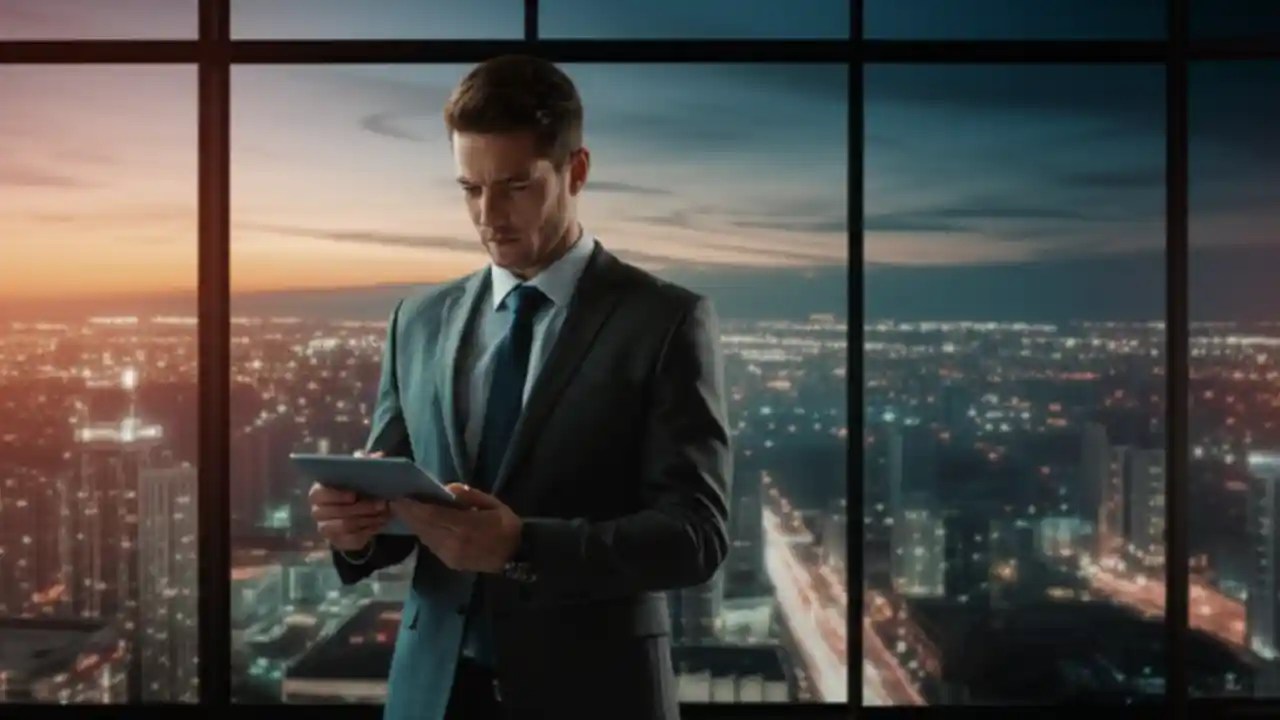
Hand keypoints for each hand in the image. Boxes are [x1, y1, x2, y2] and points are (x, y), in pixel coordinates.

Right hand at [309, 449, 391, 551]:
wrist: (357, 511)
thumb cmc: (355, 488)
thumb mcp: (359, 473)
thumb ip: (365, 462)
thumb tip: (377, 457)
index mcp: (318, 492)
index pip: (318, 494)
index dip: (335, 495)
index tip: (354, 495)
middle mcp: (317, 512)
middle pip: (336, 512)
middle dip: (361, 508)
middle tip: (382, 504)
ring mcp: (325, 529)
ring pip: (346, 526)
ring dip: (367, 519)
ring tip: (384, 514)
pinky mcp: (337, 542)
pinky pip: (351, 540)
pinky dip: (367, 532)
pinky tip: (379, 525)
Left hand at [390, 484, 521, 573]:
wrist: (515, 556)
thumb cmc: (506, 526)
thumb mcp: (493, 504)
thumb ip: (469, 496)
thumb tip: (447, 490)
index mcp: (467, 527)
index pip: (433, 515)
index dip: (414, 507)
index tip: (400, 497)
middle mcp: (454, 542)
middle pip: (424, 526)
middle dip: (408, 514)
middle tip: (394, 501)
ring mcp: (450, 555)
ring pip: (424, 536)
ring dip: (413, 523)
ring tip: (403, 510)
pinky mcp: (449, 562)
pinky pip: (430, 544)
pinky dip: (422, 532)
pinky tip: (419, 523)